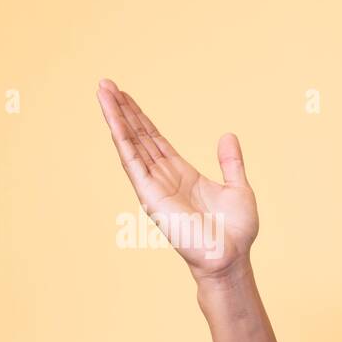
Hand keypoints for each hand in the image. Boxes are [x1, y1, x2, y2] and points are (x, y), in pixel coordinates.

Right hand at [95, 78, 258, 282]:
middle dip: (123, 111)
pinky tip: (112, 122)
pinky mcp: (151, 197)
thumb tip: (228, 135)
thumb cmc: (236, 231)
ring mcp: (155, 186)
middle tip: (106, 84)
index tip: (126, 96)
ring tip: (102, 92)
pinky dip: (122, 141)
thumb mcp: (238, 188)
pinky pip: (133, 163)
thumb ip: (230, 162)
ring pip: (131, 145)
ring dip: (116, 119)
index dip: (141, 118)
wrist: (231, 257)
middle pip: (139, 137)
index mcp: (182, 173)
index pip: (155, 139)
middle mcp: (164, 178)